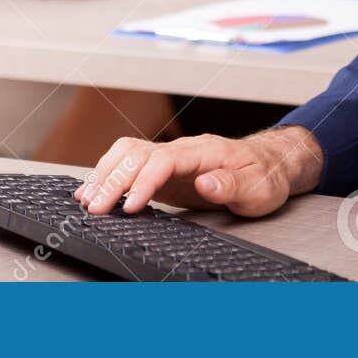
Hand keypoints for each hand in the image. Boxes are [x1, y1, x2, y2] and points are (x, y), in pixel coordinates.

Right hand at [75, 126, 324, 216]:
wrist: (271, 164)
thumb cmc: (265, 176)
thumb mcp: (259, 189)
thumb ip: (232, 185)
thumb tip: (205, 182)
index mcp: (204, 151)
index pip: (164, 160)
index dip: (143, 182)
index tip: (130, 206)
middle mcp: (183, 149)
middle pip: (138, 154)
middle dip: (113, 180)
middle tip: (95, 208)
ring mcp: (172, 156)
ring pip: (128, 153)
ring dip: (105, 173)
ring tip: (86, 198)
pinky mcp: (165, 169)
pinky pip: (131, 164)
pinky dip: (109, 174)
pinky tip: (96, 190)